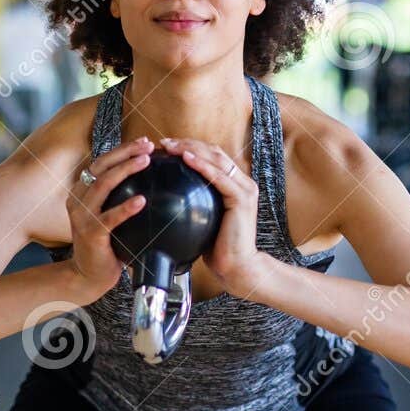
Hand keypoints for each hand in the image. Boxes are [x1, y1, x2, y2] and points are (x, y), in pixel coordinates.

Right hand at [65, 136, 153, 298]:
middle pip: (101, 167)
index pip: (101, 163)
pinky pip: (110, 217)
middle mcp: (78, 200)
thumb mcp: (109, 218)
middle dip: (124, 152)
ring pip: (103, 185)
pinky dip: (126, 207)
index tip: (144, 142)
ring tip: (145, 161)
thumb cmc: (105, 246)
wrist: (88, 276)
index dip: (122, 150)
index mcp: (82, 193)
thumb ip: (119, 200)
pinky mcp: (91, 234)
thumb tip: (152, 184)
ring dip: (125, 170)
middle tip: (148, 145)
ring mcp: (82, 216)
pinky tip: (142, 200)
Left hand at [159, 135, 270, 298]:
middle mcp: (243, 182)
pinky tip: (185, 158)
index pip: (212, 157)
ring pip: (216, 159)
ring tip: (171, 146)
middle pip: (214, 152)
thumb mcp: (203, 220)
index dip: (190, 147)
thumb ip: (195, 203)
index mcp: (235, 184)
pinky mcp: (242, 198)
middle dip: (188, 143)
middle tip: (164, 143)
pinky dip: (201, 165)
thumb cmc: (217, 248)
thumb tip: (167, 196)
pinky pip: (218, 177)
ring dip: (191, 149)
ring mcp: (245, 189)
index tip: (167, 147)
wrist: (236, 267)